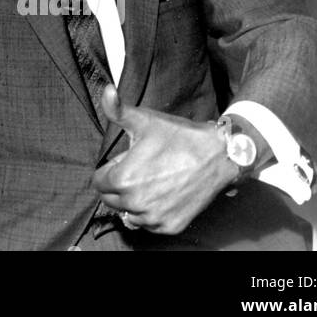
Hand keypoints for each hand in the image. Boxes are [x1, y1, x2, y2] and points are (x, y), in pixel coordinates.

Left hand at [91, 85, 234, 235]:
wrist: (218, 156)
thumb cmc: (178, 136)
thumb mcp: (144, 120)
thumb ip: (116, 109)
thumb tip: (106, 89)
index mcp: (123, 179)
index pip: (98, 182)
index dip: (112, 168)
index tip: (129, 160)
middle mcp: (136, 203)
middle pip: (111, 199)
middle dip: (119, 185)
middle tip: (141, 169)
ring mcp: (154, 218)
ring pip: (128, 213)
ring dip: (133, 200)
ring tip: (153, 180)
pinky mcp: (170, 227)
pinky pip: (148, 224)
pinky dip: (151, 212)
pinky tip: (163, 194)